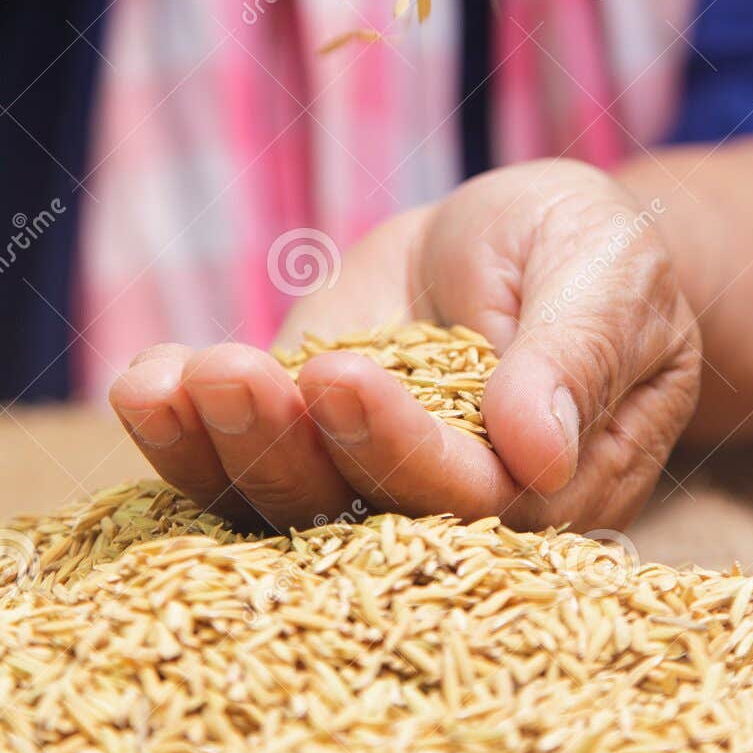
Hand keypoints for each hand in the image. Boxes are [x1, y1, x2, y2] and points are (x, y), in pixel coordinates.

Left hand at [109, 161, 701, 531]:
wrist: (526, 237)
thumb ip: (576, 354)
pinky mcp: (302, 436)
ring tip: (165, 381)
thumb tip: (539, 452)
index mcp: (545, 486)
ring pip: (281, 500)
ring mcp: (362, 475)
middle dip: (284, 451)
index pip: (465, 496)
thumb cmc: (593, 252)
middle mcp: (446, 505)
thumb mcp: (605, 273)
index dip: (398, 448)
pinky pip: (235, 457)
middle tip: (230, 376)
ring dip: (214, 448)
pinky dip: (181, 432)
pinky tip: (147, 382)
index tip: (341, 376)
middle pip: (355, 514)